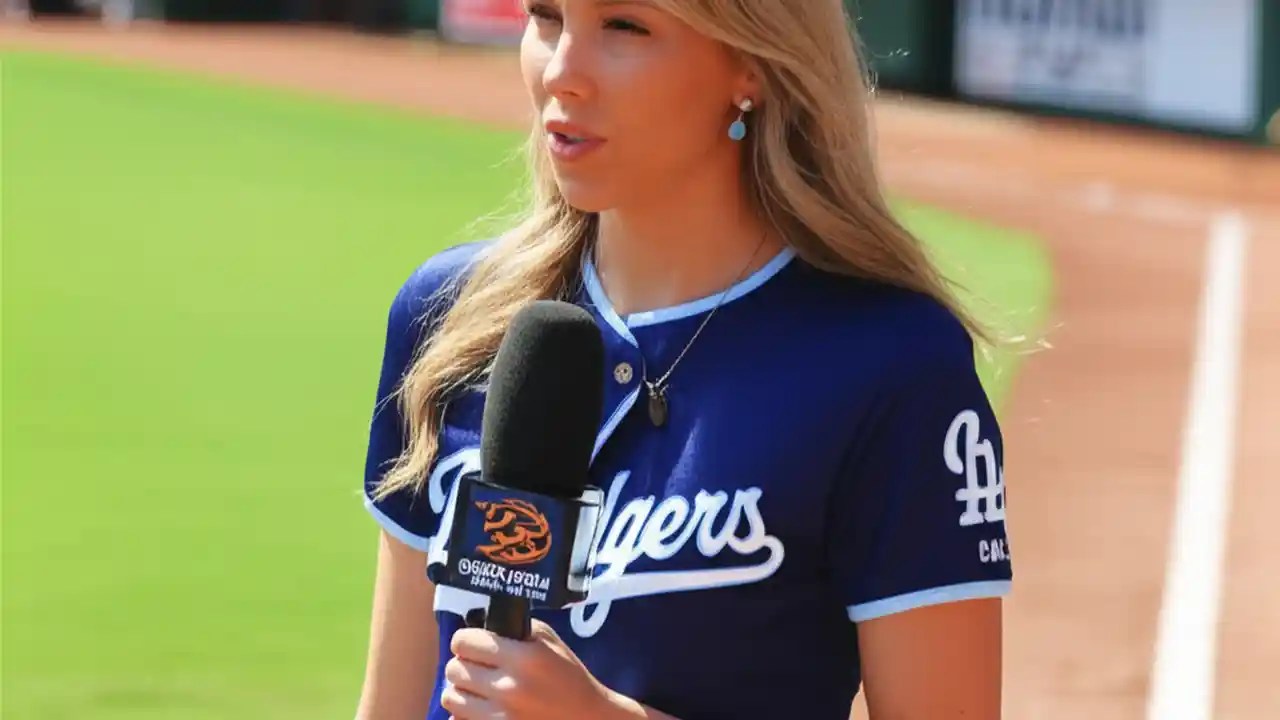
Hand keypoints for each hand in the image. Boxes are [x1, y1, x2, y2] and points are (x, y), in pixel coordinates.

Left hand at [442, 619, 621, 719]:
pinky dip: (466, 714)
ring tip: (478, 688)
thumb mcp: (549, 642)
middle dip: (464, 664)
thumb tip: (478, 627)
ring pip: (450, 698)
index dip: (466, 639)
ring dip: (462, 690)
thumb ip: (514, 631)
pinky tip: (484, 709)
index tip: (472, 643)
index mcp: (523, 659)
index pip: (464, 642)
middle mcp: (508, 689)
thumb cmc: (568, 677)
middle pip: (454, 670)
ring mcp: (500, 718)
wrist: (586, 718)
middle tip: (478, 666)